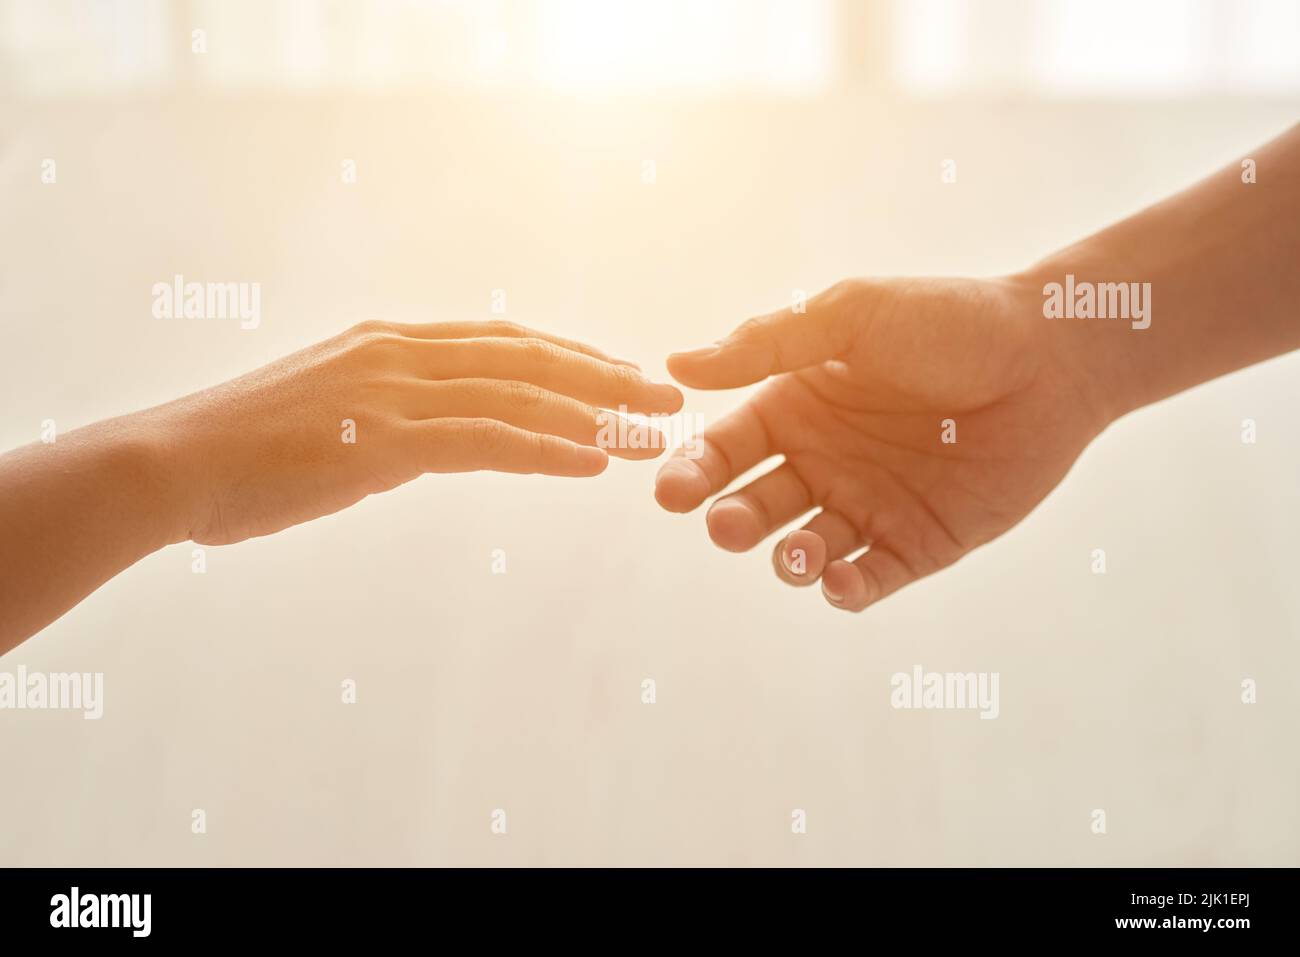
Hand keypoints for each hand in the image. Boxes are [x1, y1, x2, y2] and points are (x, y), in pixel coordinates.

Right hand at [145, 320, 681, 544]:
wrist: (169, 465)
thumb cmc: (243, 452)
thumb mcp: (328, 415)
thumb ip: (387, 417)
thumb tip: (431, 440)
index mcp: (388, 343)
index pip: (502, 340)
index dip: (570, 354)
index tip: (621, 370)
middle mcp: (399, 353)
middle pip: (527, 356)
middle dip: (604, 375)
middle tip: (665, 394)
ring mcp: (391, 392)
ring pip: (518, 394)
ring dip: (595, 413)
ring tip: (653, 433)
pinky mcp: (381, 440)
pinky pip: (484, 441)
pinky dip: (546, 450)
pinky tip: (593, 464)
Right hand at [654, 277, 1108, 611]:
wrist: (1054, 357)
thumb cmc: (949, 322)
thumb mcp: (851, 317)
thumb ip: (768, 343)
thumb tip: (678, 366)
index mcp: (797, 406)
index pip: (725, 449)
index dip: (692, 471)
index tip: (670, 492)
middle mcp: (824, 461)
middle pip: (754, 505)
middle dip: (731, 521)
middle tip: (728, 524)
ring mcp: (869, 505)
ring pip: (804, 549)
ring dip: (788, 560)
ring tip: (796, 554)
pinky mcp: (919, 544)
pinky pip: (868, 578)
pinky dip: (845, 590)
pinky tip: (838, 581)